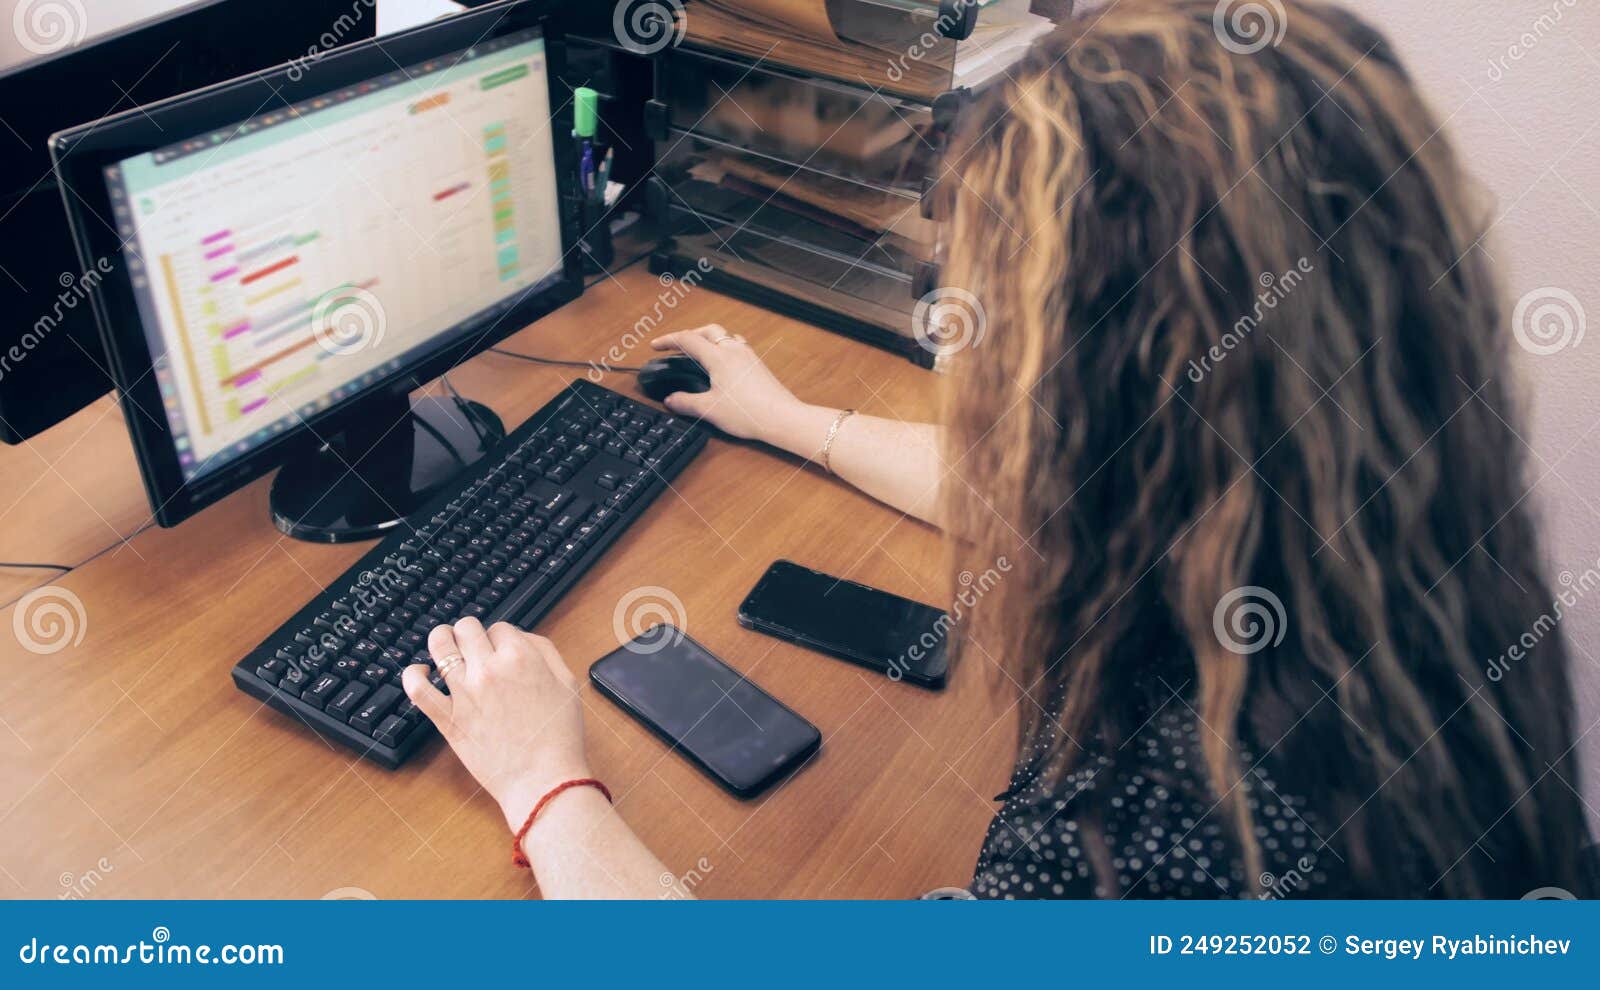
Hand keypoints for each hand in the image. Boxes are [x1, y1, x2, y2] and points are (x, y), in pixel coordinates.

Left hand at [402, 618, 590, 830]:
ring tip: (444, 645)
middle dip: (471, 633)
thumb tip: (521, 637)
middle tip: (474, 645)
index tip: (502, 650)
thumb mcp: (567, 682)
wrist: (543, 779)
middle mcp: (489, 669)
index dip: (502, 637)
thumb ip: (545, 651)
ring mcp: (464, 693)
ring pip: (439, 645)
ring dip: (441, 639)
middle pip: (467, 627)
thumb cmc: (559, 736)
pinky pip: (418, 689)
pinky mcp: (447, 719)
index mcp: (520, 657)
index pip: (500, 627)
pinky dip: (413, 675)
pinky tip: (421, 672)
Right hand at [650, 325, 803, 440]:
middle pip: (708, 330)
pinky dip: (724, 347)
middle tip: (677, 346)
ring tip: (699, 352)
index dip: (668, 340)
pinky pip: (737, 346)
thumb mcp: (709, 409)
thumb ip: (686, 403)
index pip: (687, 339)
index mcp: (718, 357)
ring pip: (725, 336)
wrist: (781, 417)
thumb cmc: (749, 413)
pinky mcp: (758, 365)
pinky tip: (723, 364)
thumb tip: (671, 400)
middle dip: (689, 334)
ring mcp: (749, 355)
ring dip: (709, 338)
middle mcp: (734, 350)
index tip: (656, 345)